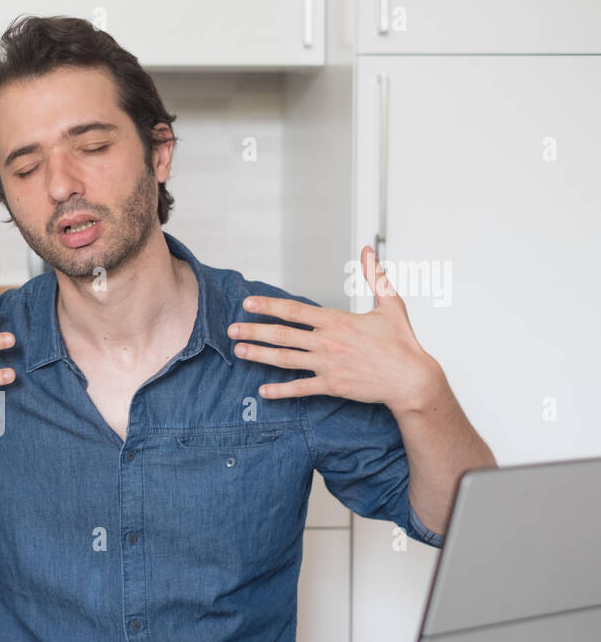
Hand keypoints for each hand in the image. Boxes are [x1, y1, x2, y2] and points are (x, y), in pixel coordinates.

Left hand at [226, 246, 442, 413]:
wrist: (411, 378)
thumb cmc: (402, 342)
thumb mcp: (391, 303)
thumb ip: (375, 276)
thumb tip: (368, 250)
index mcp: (337, 321)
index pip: (294, 310)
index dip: (268, 306)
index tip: (247, 303)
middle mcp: (327, 342)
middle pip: (282, 335)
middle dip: (253, 331)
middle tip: (230, 330)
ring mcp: (327, 365)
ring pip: (285, 359)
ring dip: (259, 355)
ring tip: (239, 351)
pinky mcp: (332, 386)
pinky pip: (300, 389)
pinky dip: (280, 391)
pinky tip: (262, 391)